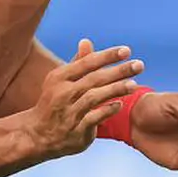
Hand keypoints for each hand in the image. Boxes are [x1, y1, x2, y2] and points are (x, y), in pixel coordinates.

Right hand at [24, 39, 142, 158]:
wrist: (37, 135)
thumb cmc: (54, 102)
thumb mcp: (60, 81)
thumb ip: (77, 63)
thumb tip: (86, 41)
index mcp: (59, 77)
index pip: (87, 62)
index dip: (107, 56)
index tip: (127, 50)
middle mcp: (63, 93)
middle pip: (94, 79)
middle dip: (118, 71)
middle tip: (139, 65)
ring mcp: (69, 112)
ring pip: (94, 97)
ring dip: (116, 89)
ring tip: (134, 85)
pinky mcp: (76, 130)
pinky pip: (94, 118)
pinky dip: (108, 110)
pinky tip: (120, 104)